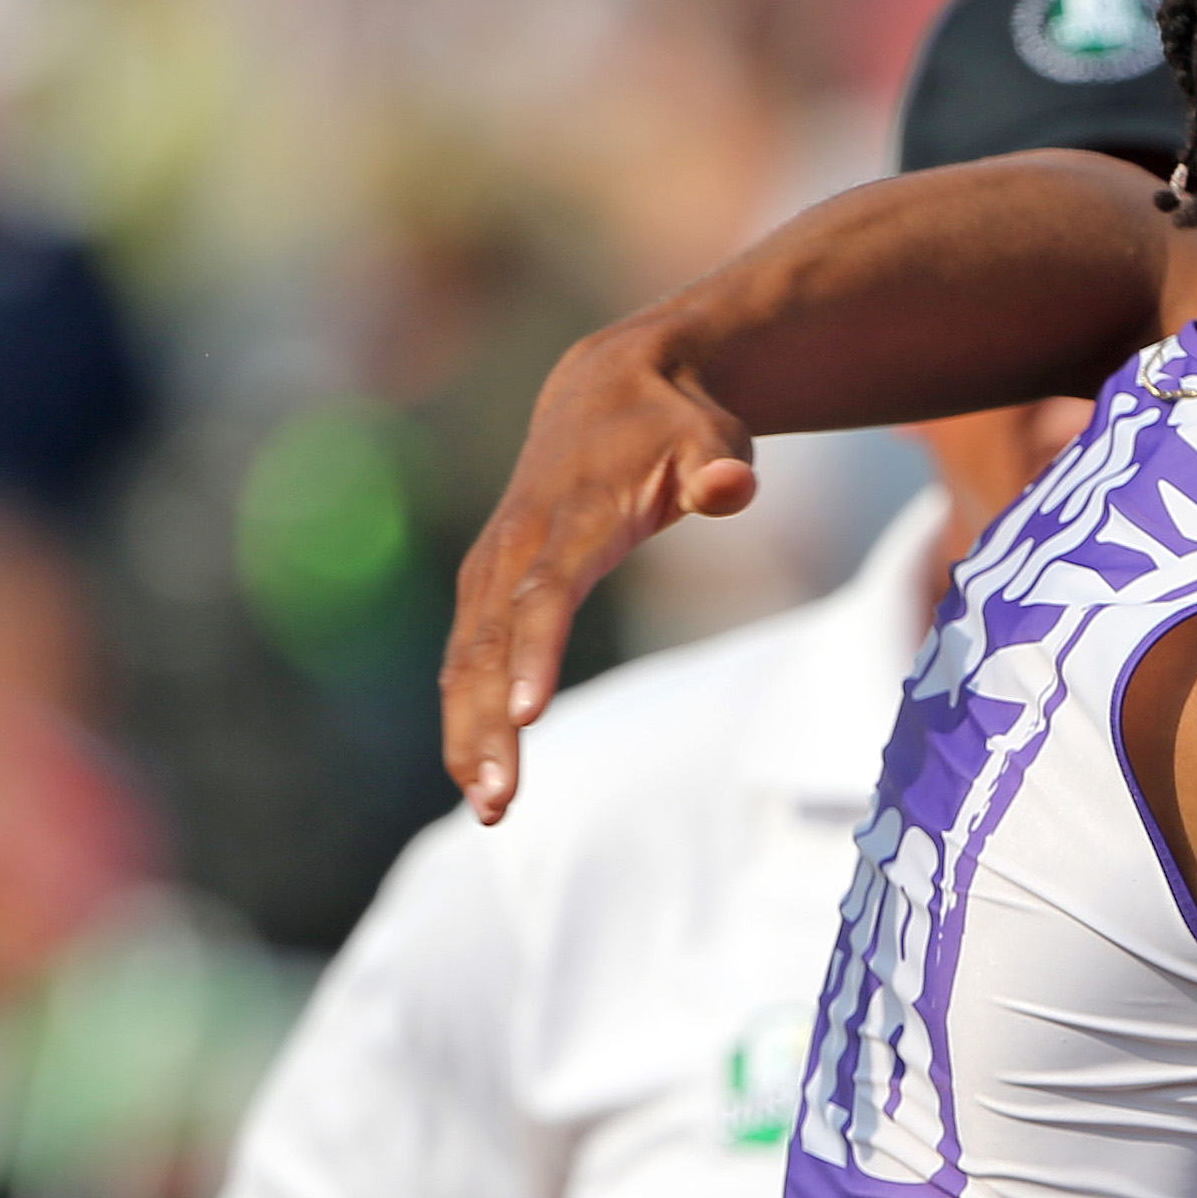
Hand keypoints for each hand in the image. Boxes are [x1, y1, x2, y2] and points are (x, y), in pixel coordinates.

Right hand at [439, 321, 755, 823]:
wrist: (607, 388)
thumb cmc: (675, 427)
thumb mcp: (712, 439)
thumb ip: (719, 468)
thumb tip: (731, 485)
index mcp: (572, 517)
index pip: (549, 594)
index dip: (536, 654)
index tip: (529, 717)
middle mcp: (518, 545)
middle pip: (494, 644)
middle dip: (487, 725)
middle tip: (499, 801)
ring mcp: (494, 566)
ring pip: (468, 658)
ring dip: (469, 734)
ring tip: (491, 809)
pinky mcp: (487, 584)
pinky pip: (466, 656)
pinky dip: (465, 714)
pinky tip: (477, 774)